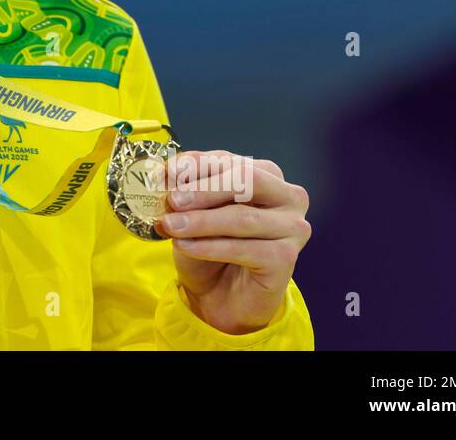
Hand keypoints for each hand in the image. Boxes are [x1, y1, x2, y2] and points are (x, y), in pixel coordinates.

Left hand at [154, 149, 310, 334]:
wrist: (222, 295)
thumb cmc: (210, 246)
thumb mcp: (191, 213)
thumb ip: (184, 193)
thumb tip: (163, 176)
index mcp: (265, 173)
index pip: (227, 160)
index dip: (194, 164)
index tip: (165, 173)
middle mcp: (287, 196)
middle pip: (246, 180)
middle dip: (204, 189)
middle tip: (172, 200)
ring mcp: (292, 227)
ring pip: (243, 217)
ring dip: (201, 221)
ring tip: (170, 226)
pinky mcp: (286, 257)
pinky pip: (245, 249)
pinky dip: (210, 247)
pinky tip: (185, 246)